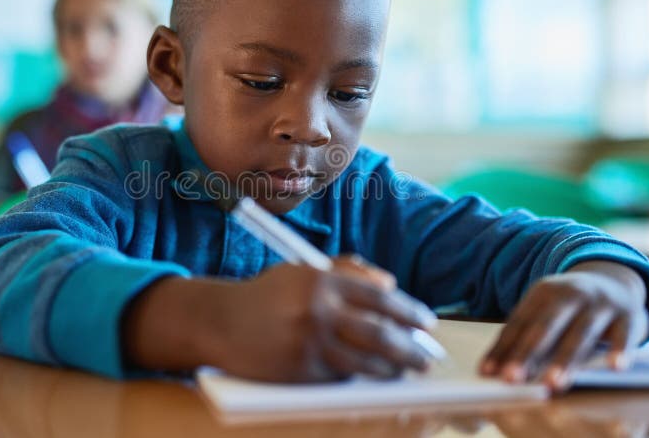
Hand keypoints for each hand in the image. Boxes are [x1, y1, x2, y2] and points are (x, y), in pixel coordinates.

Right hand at [212, 254, 437, 381]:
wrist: (221, 321)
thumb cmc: (268, 295)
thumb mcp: (303, 271)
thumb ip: (348, 271)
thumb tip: (391, 284)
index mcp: (321, 280)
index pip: (380, 297)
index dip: (409, 312)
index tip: (426, 323)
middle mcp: (317, 310)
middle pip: (380, 333)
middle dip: (411, 348)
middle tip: (427, 357)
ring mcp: (308, 343)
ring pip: (365, 361)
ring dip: (392, 369)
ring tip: (405, 371)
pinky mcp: (299, 370)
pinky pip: (340, 376)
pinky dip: (358, 377)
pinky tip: (370, 376)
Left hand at [480, 261, 648, 390]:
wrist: (614, 281)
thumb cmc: (570, 307)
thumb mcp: (546, 312)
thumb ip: (524, 338)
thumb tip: (494, 370)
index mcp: (542, 292)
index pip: (519, 322)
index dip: (503, 348)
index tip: (488, 372)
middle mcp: (570, 294)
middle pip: (545, 326)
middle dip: (527, 353)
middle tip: (512, 378)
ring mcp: (599, 303)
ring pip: (580, 333)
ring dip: (566, 360)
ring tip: (553, 384)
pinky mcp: (627, 316)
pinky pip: (623, 335)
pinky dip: (619, 350)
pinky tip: (614, 367)